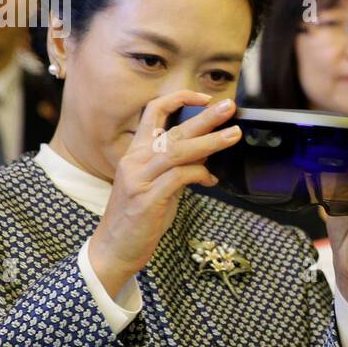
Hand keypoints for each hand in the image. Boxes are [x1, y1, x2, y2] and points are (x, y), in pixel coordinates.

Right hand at [88, 91, 241, 296]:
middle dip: (205, 116)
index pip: (153, 112)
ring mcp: (139, 178)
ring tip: (233, 135)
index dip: (179, 100)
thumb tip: (205, 155)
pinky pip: (179, 177)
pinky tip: (211, 180)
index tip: (204, 97)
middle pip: (174, 130)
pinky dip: (199, 174)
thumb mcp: (158, 185)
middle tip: (229, 106)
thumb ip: (177, 167)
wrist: (114, 249)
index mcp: (135, 153)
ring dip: (210, 141)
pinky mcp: (147, 198)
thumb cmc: (138, 218)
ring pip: (178, 150)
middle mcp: (135, 160)